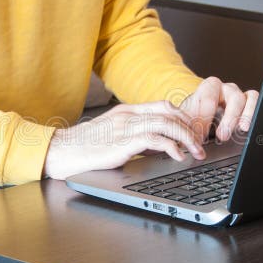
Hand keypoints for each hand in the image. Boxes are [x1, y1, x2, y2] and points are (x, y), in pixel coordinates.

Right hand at [43, 101, 205, 179]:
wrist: (62, 151)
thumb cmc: (86, 147)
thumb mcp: (114, 136)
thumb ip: (135, 136)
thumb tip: (159, 146)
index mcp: (127, 111)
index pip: (163, 106)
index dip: (183, 118)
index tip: (194, 132)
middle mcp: (128, 115)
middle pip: (170, 112)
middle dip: (191, 127)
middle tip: (200, 143)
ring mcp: (126, 127)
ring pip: (167, 123)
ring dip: (187, 138)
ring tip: (196, 151)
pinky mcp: (123, 142)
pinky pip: (155, 139)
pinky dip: (172, 146)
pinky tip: (177, 156)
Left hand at [180, 76, 258, 142]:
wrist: (204, 116)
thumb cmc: (197, 115)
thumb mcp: (189, 119)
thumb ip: (186, 126)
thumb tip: (185, 142)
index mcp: (209, 87)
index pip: (209, 99)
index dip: (205, 118)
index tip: (200, 136)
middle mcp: (226, 89)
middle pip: (232, 96)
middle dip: (228, 118)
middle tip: (222, 136)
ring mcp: (238, 95)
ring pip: (246, 98)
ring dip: (242, 115)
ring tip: (240, 129)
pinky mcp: (249, 103)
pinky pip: (255, 101)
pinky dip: (252, 112)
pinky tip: (246, 127)